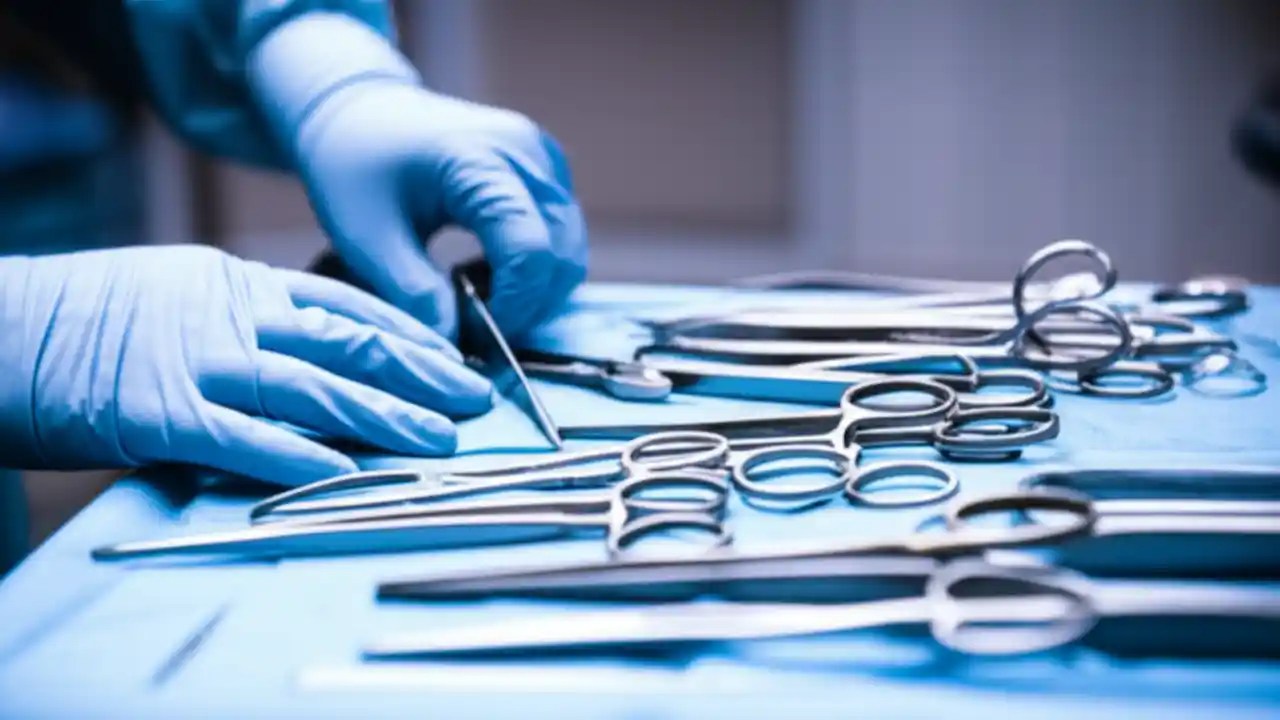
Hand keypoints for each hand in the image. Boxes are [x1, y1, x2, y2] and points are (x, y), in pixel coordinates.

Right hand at [0, 246, 491, 485]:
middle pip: (348, 346)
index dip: (409, 335)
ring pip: (315, 391)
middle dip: (420, 375)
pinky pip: (248, 439)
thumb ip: (247, 312)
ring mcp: (200, 364)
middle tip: (473, 402)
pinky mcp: (164, 415)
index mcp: (239, 283)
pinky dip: (302, 458)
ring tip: (438, 441)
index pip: (348, 306)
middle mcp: (232, 317)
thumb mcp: (180, 287)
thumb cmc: (90, 316)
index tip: (453, 359)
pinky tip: (349, 472)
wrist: (1, 329)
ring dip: (385, 419)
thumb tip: (310, 342)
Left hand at [250, 13, 587, 339]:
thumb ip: (411, 292)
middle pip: (560, 256)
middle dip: (524, 305)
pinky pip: (562, 236)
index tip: (472, 337)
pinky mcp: (549, 170)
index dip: (512, 308)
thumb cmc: (353, 164)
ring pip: (569, 251)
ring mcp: (545, 159)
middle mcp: (530, 155)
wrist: (359, 108)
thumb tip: (452, 346)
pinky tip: (483, 269)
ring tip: (471, 292)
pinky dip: (532, 268)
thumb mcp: (366, 235)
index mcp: (482, 161)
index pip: (530, 251)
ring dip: (531, 289)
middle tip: (468, 325)